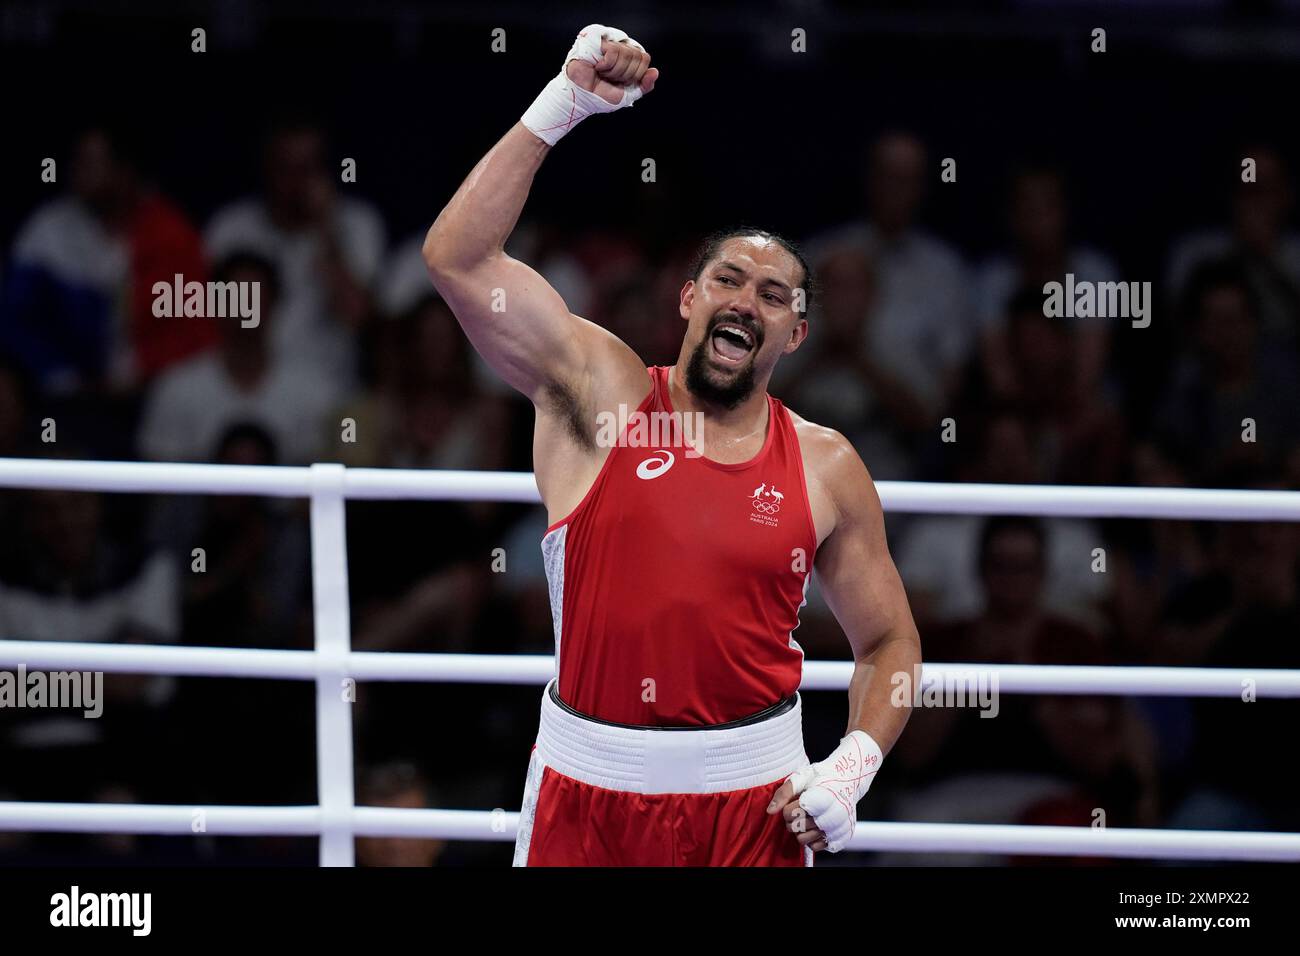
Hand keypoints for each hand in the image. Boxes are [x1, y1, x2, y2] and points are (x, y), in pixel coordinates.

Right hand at [566, 35, 657, 104]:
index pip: (644, 58)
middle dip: (625, 74)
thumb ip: (644, 86)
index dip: (635, 75)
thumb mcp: (627, 94)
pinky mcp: (598, 40)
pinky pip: (614, 52)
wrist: (581, 98)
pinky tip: (597, 67)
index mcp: (629, 58)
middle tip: (610, 78)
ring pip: (627, 53)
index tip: (621, 82)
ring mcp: (609, 42)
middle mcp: (620, 47)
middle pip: (638, 55)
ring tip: (602, 73)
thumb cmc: (600, 96)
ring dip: (614, 71)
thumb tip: (655, 72)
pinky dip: (606, 66)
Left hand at [766, 730, 882, 852]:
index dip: (787, 808)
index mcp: (823, 798)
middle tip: (800, 810)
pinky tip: (815, 826)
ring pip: (804, 840)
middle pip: (795, 828)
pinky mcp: (842, 838)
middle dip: (792, 820)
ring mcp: (839, 828)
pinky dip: (811, 838)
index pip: (789, 814)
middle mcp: (834, 815)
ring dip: (800, 830)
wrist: (847, 780)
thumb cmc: (821, 778)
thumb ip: (784, 793)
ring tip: (808, 818)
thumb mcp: (801, 777)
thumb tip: (770, 811)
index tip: (795, 801)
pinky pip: (816, 847)